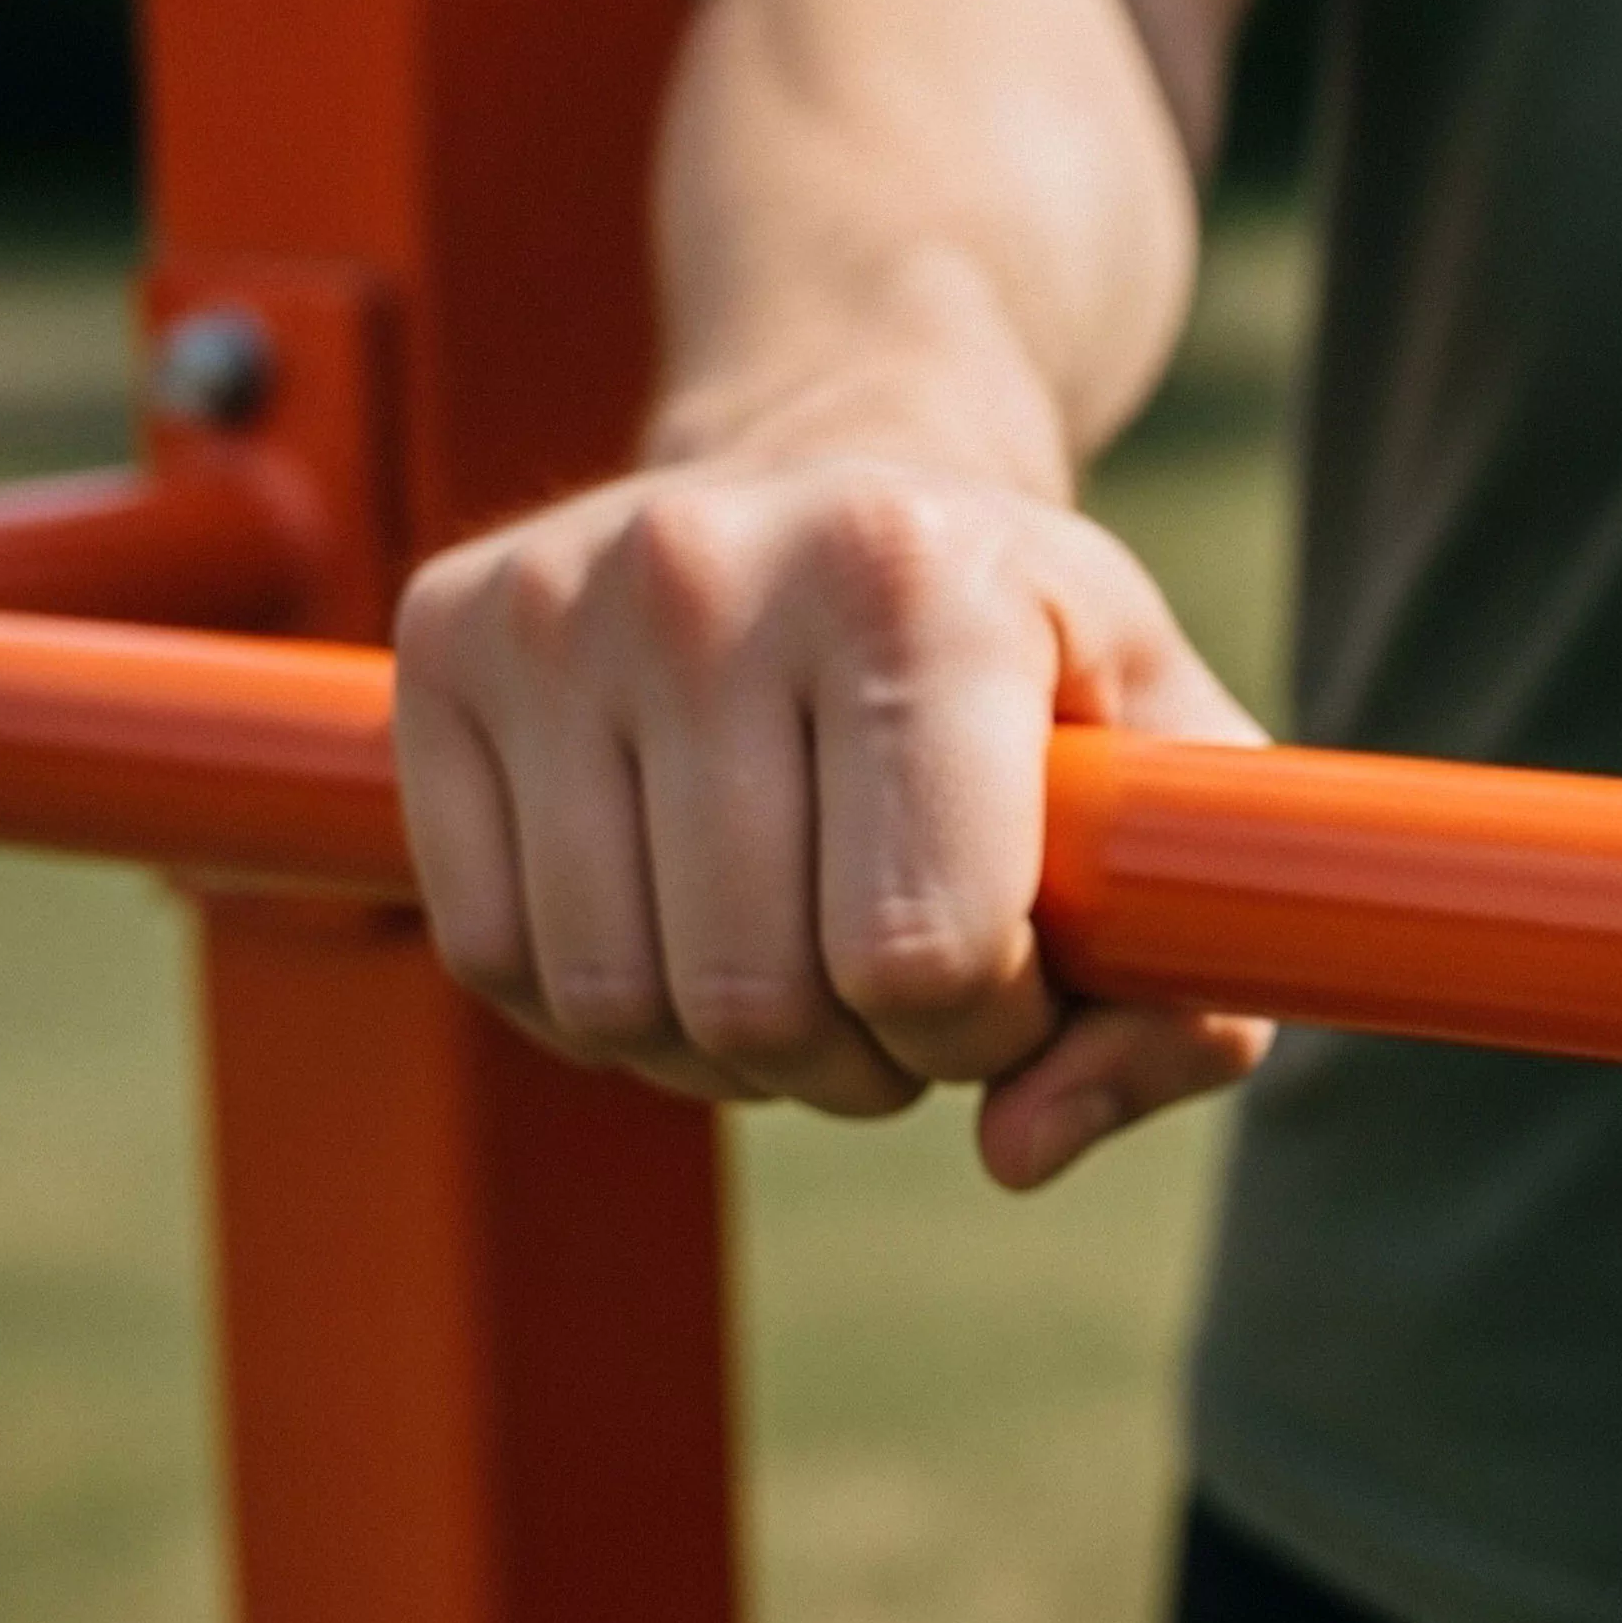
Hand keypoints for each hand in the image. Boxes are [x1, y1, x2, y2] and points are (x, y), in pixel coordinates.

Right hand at [391, 451, 1266, 1184]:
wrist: (846, 469)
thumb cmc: (1033, 656)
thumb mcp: (1172, 787)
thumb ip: (1179, 1000)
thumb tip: (1021, 1153)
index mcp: (915, 582)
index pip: (920, 952)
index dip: (982, 1028)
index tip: (1015, 974)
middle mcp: (708, 568)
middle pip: (759, 1002)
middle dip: (861, 1059)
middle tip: (906, 983)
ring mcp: (554, 602)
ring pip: (616, 1004)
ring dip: (729, 1053)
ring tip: (805, 955)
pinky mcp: (442, 640)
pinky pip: (496, 957)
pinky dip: (604, 1009)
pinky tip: (687, 927)